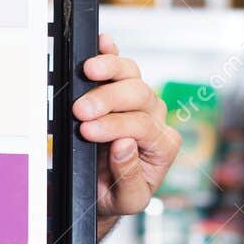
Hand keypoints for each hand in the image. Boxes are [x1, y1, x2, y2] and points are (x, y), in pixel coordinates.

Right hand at [74, 35, 181, 242]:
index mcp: (163, 146)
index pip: (143, 127)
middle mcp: (155, 119)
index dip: (115, 126)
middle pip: (139, 96)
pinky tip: (103, 43)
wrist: (105, 191)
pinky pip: (120, 67)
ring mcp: (140, 101)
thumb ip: (129, 176)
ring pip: (132, 76)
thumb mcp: (129, 200)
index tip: (87, 131)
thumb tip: (124, 144)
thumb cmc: (118, 195)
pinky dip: (111, 52)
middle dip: (108, 100)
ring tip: (88, 71)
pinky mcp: (121, 89)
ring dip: (110, 70)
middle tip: (81, 111)